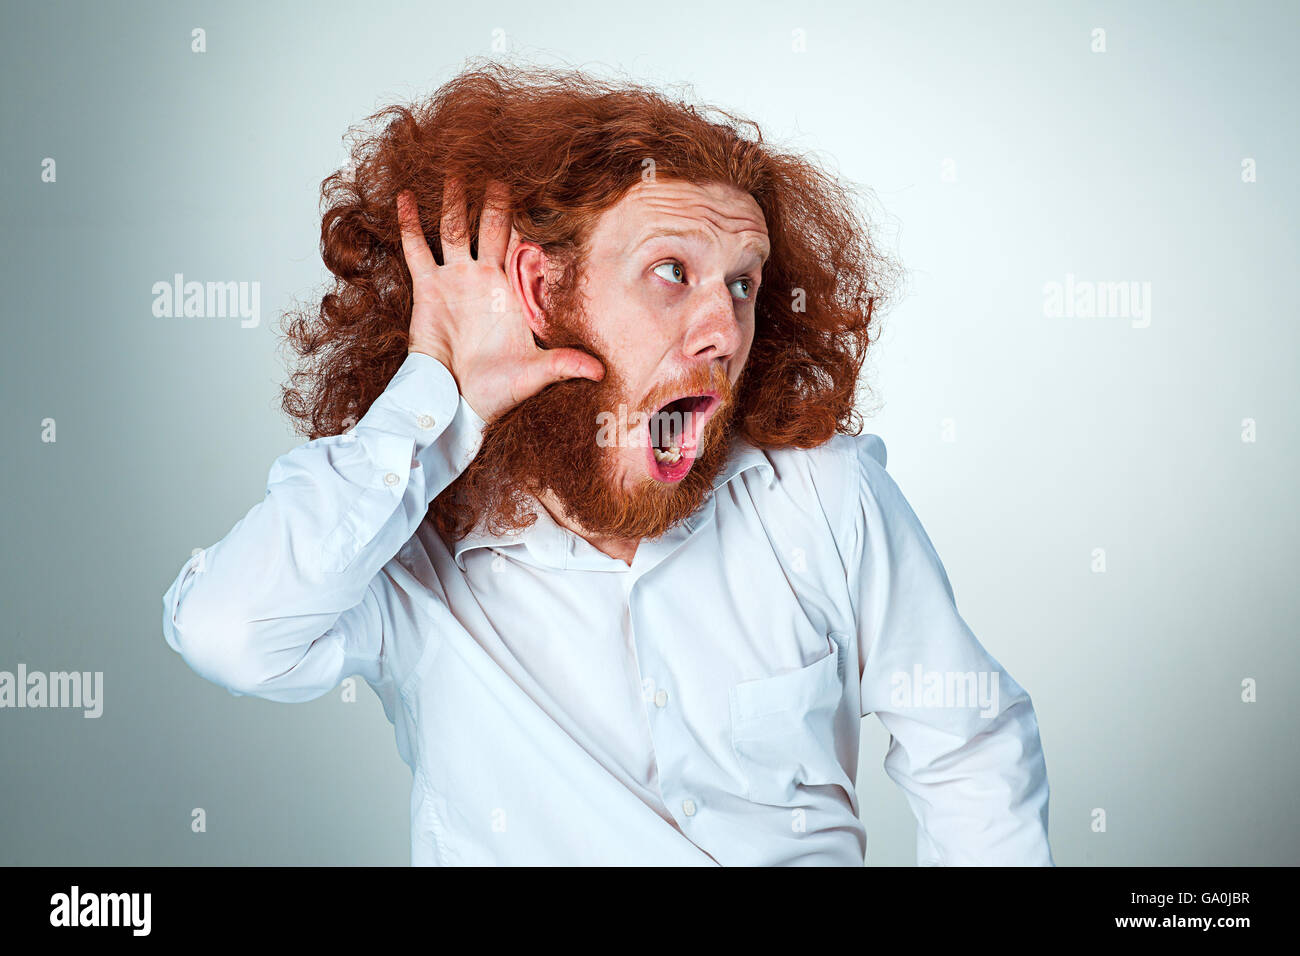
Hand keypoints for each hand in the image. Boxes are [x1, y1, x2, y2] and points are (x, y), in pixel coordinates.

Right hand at [397, 178, 603, 421]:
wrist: (455, 403)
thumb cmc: (495, 391)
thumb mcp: (534, 375)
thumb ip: (564, 364)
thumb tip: (600, 371)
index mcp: (512, 292)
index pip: (522, 245)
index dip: (528, 217)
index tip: (538, 185)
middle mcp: (484, 278)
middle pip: (489, 226)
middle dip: (493, 197)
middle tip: (499, 161)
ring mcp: (455, 280)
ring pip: (453, 228)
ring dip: (452, 199)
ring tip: (453, 166)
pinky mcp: (428, 288)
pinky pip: (417, 248)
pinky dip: (410, 223)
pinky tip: (405, 197)